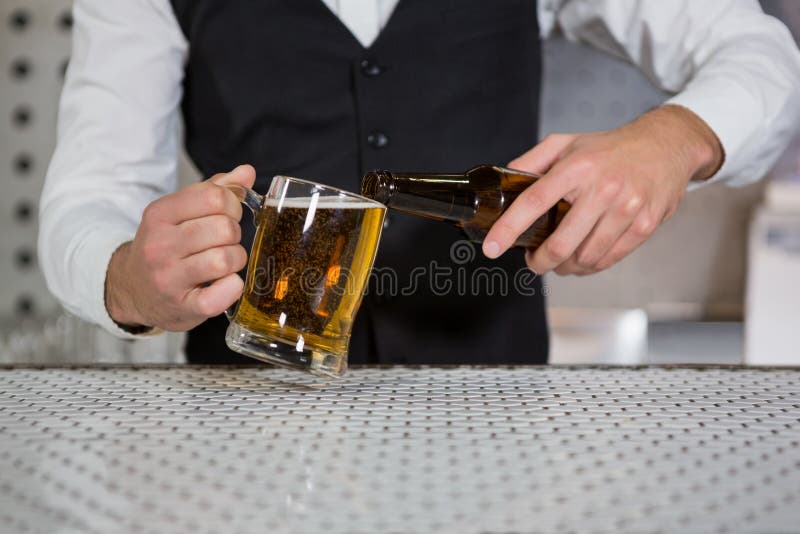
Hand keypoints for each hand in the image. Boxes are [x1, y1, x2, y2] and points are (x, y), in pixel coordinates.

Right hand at [105, 165, 255, 330]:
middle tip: (225, 242)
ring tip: (226, 262)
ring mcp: (169, 277)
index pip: (214, 196)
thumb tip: (246, 172)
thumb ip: (214, 190)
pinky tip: (226, 283)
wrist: (133, 289)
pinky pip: (221, 294)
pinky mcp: (183, 305)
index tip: (228, 215)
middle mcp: (160, 245)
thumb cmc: (164, 247)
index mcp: (160, 214)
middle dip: (235, 234)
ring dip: (236, 260)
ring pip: (226, 259)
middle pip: (225, 228)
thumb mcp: (179, 213)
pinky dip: (233, 288)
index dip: (233, 204)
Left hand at [483, 105, 722, 274]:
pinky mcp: (645, 225)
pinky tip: (582, 260)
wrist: (667, 146)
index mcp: (577, 167)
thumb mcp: (566, 143)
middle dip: (540, 262)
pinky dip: (590, 266)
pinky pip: (609, 259)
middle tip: (533, 262)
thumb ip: (532, 161)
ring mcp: (627, 209)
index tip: (493, 247)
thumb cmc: (610, 148)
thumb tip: (503, 181)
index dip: (509, 228)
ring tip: (559, 261)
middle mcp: (603, 189)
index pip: (534, 202)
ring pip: (585, 258)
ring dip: (565, 267)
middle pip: (561, 243)